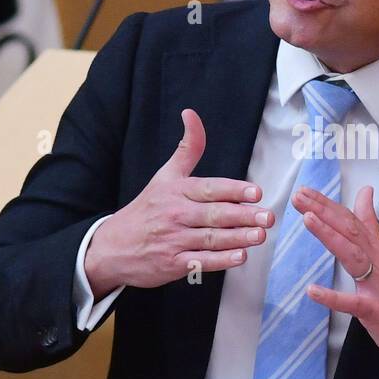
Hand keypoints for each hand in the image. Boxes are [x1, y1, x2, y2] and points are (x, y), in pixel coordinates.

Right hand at [84, 108, 273, 295]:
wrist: (112, 246)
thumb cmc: (146, 209)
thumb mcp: (165, 175)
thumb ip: (187, 148)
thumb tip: (192, 114)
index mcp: (177, 190)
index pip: (209, 189)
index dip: (233, 190)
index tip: (255, 192)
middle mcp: (175, 214)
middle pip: (214, 214)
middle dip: (243, 216)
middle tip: (266, 217)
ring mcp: (173, 240)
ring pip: (211, 238)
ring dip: (237, 238)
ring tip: (260, 236)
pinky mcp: (172, 264)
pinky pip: (200, 262)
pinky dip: (220, 260)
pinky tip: (240, 256)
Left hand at [292, 184, 378, 364]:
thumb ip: (372, 226)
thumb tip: (365, 193)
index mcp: (378, 252)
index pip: (351, 222)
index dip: (328, 206)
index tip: (306, 191)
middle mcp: (378, 264)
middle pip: (350, 231)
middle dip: (324, 212)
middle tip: (299, 196)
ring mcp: (378, 287)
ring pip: (353, 256)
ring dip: (330, 237)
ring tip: (308, 220)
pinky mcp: (376, 312)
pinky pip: (353, 304)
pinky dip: (333, 297)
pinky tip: (313, 291)